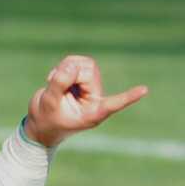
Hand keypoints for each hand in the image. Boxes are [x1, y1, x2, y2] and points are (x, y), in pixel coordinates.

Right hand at [25, 55, 148, 146]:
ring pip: (84, 64)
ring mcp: (89, 87)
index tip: (144, 90)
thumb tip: (72, 66)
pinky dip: (63, 66)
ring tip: (53, 81)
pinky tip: (54, 78)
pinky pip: (76, 62)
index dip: (128, 96)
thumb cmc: (46, 120)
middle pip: (89, 72)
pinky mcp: (81, 78)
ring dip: (65, 67)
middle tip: (53, 82)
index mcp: (93, 113)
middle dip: (70, 73)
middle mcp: (95, 98)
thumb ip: (59, 83)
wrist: (40, 123)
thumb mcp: (49, 103)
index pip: (114, 103)